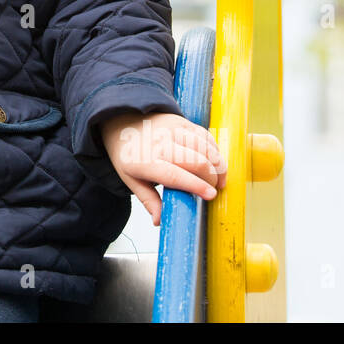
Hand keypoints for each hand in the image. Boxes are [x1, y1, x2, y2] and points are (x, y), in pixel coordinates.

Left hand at [99, 111, 226, 226]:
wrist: (123, 122)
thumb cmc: (129, 154)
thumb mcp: (131, 179)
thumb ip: (148, 200)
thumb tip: (159, 221)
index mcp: (145, 161)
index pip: (174, 175)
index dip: (196, 185)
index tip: (211, 195)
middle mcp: (160, 143)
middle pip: (196, 161)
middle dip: (211, 178)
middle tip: (214, 190)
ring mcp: (172, 129)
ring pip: (205, 147)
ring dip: (218, 164)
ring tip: (219, 179)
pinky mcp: (182, 122)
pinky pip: (205, 136)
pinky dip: (214, 150)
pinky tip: (215, 162)